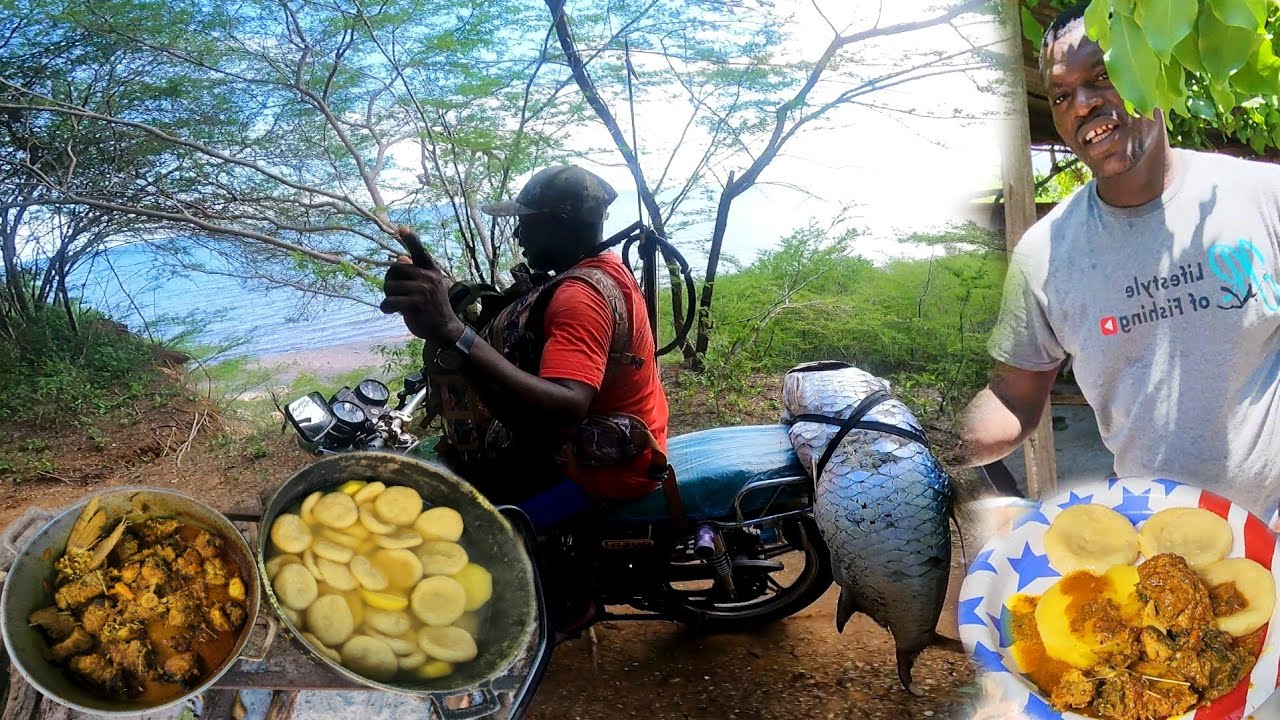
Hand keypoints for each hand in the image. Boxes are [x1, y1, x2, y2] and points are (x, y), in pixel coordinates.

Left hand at [379, 226, 464, 344]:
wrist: (445, 330)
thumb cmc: (432, 308)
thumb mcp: (428, 288)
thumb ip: (415, 273)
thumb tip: (400, 257)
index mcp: (432, 270)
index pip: (420, 252)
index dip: (411, 240)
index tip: (402, 229)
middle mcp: (429, 277)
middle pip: (396, 268)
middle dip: (389, 281)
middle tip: (391, 293)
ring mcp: (424, 289)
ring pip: (390, 285)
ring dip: (386, 296)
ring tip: (392, 305)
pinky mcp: (417, 303)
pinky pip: (391, 300)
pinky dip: (386, 307)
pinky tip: (389, 311)